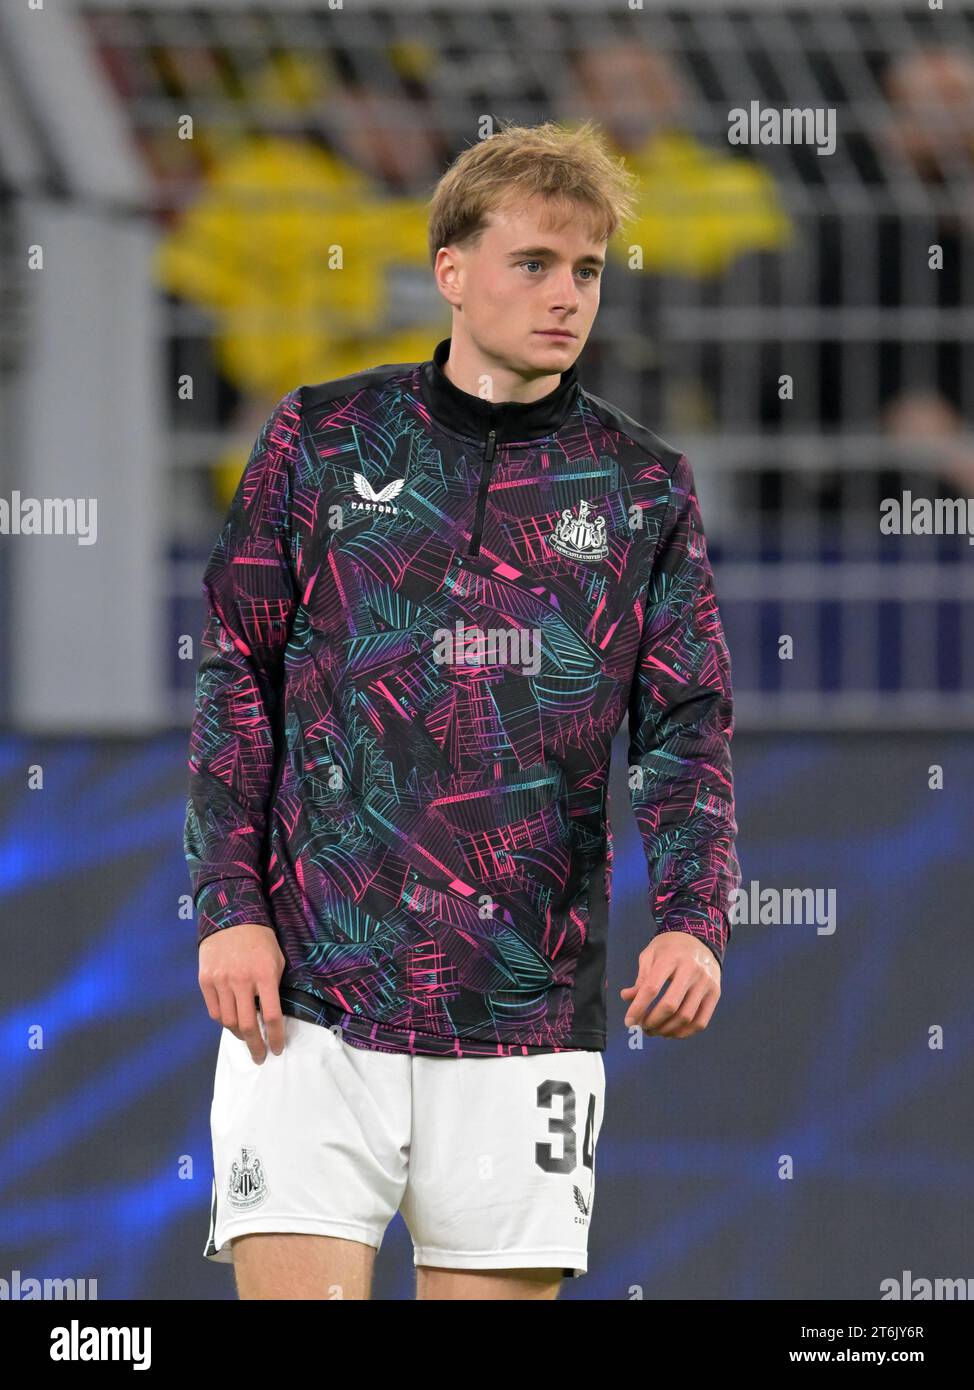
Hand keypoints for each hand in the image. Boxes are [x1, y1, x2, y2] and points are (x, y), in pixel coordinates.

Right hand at [198, 922, 286, 1062]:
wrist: (230, 916)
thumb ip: (273, 986)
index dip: (276, 1037)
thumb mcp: (277, 959)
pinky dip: (223, 1022)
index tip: (278, 1049)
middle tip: (260, 1056)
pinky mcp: (205, 981)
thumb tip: (270, 1015)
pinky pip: (213, 1011)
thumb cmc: (260, 940)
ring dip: (239, 1035)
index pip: (272, 1016)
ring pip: (228, 1021)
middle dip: (256, 1046)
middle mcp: (241, 981)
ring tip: (247, 1038)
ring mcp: (221, 981)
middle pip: (248, 1025)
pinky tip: (231, 1023)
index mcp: (264, 975)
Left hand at [620, 930, 720, 1038]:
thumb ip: (641, 977)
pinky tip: (671, 1032)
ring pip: (686, 1017)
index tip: (628, 1022)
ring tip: (654, 1031)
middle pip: (670, 1005)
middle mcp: (691, 970)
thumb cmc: (670, 947)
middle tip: (642, 1027)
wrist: (700, 937)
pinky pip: (701, 1021)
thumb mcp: (650, 954)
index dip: (638, 1007)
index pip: (652, 987)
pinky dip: (684, 1032)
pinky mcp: (715, 993)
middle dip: (652, 1021)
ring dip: (667, 1030)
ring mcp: (706, 983)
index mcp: (671, 958)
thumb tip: (627, 998)